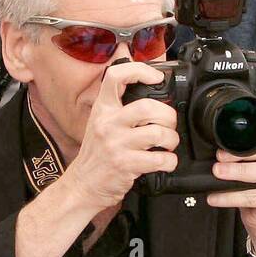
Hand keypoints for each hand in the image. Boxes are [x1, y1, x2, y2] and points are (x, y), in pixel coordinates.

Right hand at [61, 61, 178, 215]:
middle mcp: (108, 124)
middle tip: (169, 124)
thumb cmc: (96, 155)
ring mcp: (116, 145)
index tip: (156, 78)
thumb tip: (152, 96)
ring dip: (172, 139)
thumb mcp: (100, 124)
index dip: (139, 70)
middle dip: (168, 116)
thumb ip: (120, 109)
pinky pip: (159, 159)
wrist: (83, 185)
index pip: (116, 77)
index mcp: (102, 109)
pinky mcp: (125, 165)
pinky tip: (166, 161)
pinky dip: (170, 161)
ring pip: (157, 133)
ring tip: (168, 144)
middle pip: (147, 107)